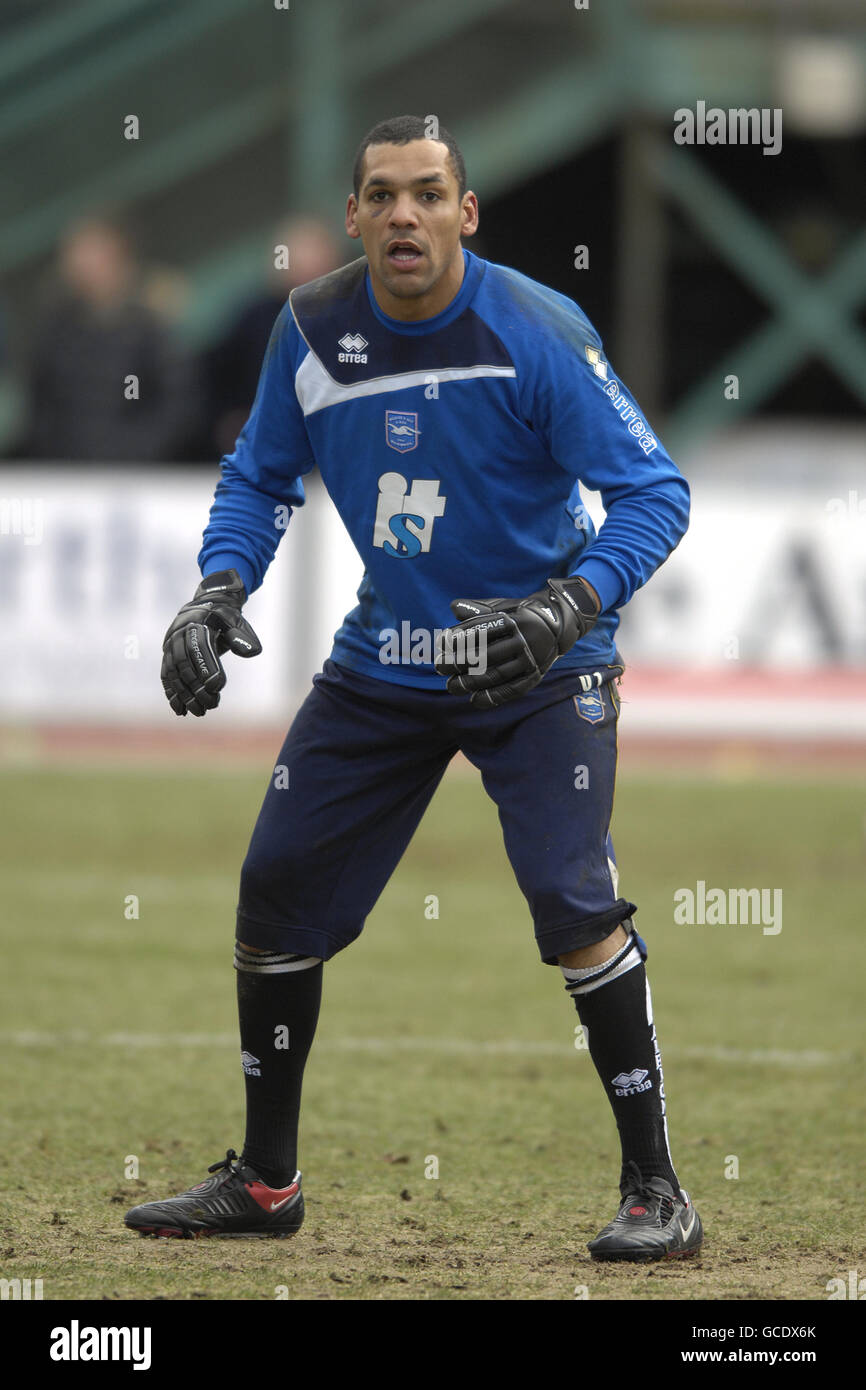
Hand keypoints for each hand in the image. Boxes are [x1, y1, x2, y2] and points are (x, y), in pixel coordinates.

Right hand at [160, 569, 261, 715]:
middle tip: (211, 704)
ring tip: (199, 712)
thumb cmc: (224, 617)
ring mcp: (170, 644)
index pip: (200, 647)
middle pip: (184, 663)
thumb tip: (253, 651)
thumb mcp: (236, 621)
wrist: (204, 607)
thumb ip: (243, 636)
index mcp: (198, 621)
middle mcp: (179, 633)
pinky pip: (166, 676)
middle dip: (196, 686)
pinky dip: (172, 694)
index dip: (207, 667)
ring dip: (184, 695)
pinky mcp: (166, 655)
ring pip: (173, 673)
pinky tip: (180, 710)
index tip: (218, 687)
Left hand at [434, 576, 599, 709]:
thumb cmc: (520, 616)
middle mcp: (523, 640)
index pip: (480, 631)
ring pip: (496, 674)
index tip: (441, 645)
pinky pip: (512, 690)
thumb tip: (453, 607)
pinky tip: (474, 700)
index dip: (458, 639)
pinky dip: (493, 697)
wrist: (557, 625)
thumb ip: (478, 609)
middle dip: (458, 662)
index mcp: (512, 620)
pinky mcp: (535, 675)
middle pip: (485, 655)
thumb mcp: (502, 607)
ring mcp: (530, 659)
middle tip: (440, 667)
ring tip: (451, 686)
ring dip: (471, 682)